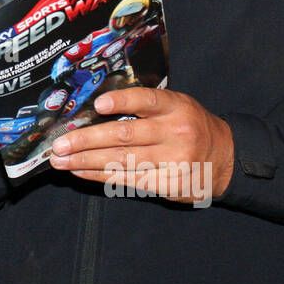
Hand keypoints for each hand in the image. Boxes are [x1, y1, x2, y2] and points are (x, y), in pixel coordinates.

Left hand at [47, 87, 233, 202]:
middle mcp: (175, 132)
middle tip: (59, 144)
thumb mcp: (176, 106)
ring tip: (61, 160)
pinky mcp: (169, 184)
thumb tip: (95, 109)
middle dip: (86, 140)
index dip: (122, 102)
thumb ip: (145, 106)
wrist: (224, 157)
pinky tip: (80, 172)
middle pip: (125, 136)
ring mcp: (174, 160)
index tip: (97, 104)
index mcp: (175, 106)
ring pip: (122, 161)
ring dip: (86, 161)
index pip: (146, 100)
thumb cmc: (188, 126)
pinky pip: (129, 180)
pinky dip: (101, 176)